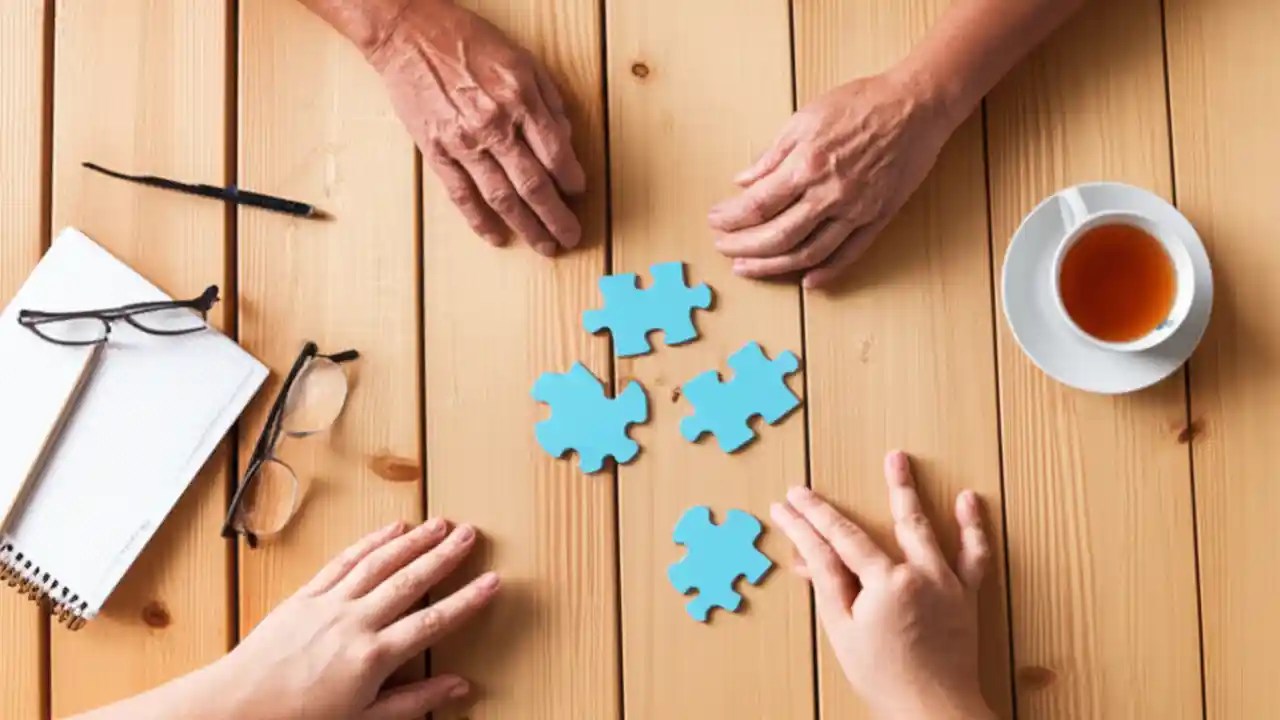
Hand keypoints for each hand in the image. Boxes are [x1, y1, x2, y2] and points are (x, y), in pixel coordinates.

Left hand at [208, 519, 497, 719]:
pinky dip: (370, 543)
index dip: (466, 601)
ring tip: (439, 523)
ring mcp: (329, 605)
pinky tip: (390, 530)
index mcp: (372, 658)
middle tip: (470, 534)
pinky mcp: (306, 595)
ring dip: (413, 540)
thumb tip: (458, 687)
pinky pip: (344, 561)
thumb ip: (414, 702)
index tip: (492, 582)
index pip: (432, 624)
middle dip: (444, 556)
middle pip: (410, 582)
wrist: (236, 709)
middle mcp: (354, 623)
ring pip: (379, 563)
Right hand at [368, 0, 584, 255]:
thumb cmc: (466, 41)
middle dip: (556, 217)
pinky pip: (461, 194)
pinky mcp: (436, 151)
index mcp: (519, 99)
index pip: (555, 153)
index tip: (579, 193)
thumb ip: (549, 101)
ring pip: (501, 197)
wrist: (409, 34)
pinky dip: (479, 220)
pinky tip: (497, 237)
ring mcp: (463, 142)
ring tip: (545, 245)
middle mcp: (493, 125)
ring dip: (527, 226)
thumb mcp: (522, 60)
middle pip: (533, 184)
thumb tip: (565, 142)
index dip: (572, 179)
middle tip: (570, 237)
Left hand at [709, 71, 954, 287]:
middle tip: (724, 249)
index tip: (715, 221)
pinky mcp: (877, 218)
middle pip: (776, 236)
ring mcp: (855, 210)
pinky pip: (848, 254)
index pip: (757, 204)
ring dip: (773, 266)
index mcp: (806, 165)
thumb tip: (744, 180)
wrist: (916, 106)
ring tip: (749, 268)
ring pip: (808, 253)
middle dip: (743, 247)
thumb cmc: (861, 103)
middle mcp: (829, 194)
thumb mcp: (806, 117)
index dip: (730, 218)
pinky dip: (825, 273)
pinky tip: (805, 281)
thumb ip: (773, 154)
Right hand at [770, 451, 993, 719]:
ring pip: (924, 527)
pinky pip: (975, 556)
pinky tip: (968, 500)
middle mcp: (917, 573)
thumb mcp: (843, 631)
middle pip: (872, 526)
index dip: (808, 519)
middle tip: (815, 484)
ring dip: (908, 491)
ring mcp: (945, 581)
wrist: (935, 711)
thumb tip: (805, 552)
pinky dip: (973, 527)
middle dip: (838, 505)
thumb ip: (830, 584)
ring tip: (898, 460)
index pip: (837, 540)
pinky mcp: (966, 595)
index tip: (788, 502)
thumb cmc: (884, 678)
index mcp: (884, 582)